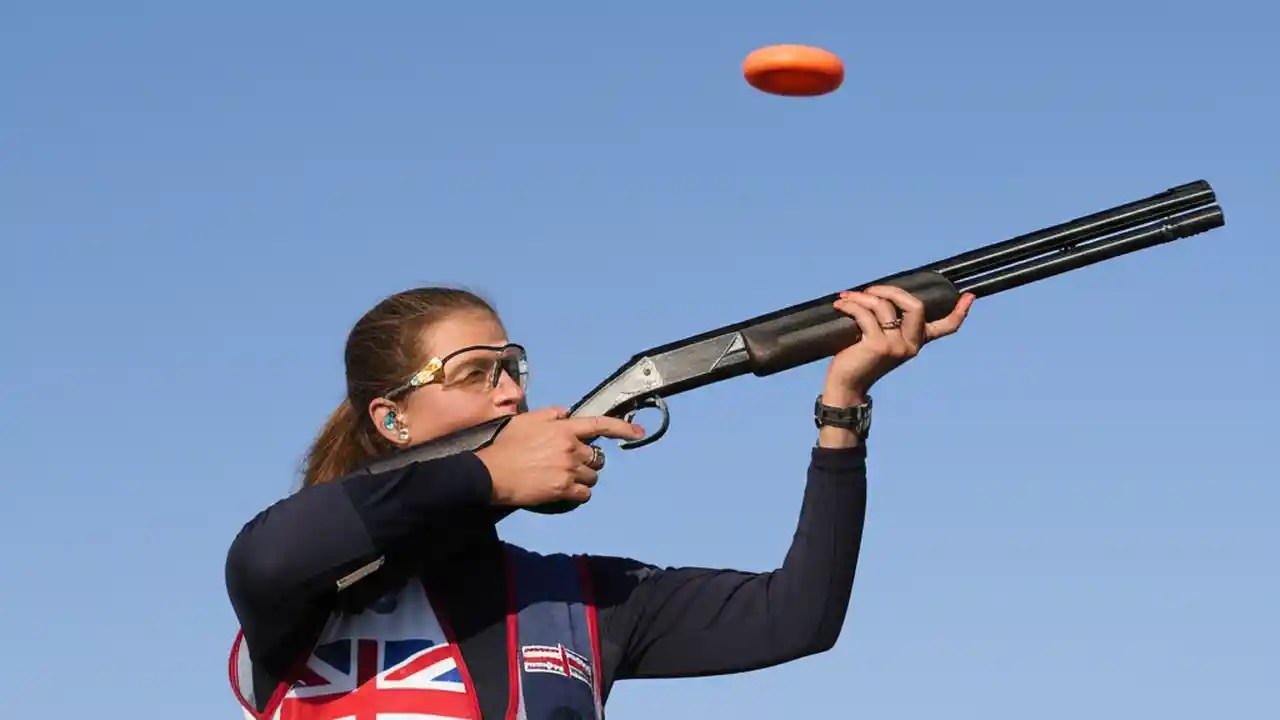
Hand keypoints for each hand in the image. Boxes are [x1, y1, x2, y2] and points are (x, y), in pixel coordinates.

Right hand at [473, 406, 644, 507]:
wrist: (493, 473)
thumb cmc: (507, 445)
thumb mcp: (527, 419)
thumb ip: (551, 414)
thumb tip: (567, 414)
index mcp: (564, 429)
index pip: (600, 425)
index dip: (622, 428)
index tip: (638, 432)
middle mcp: (571, 448)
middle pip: (596, 456)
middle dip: (588, 459)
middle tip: (570, 463)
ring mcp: (569, 469)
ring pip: (593, 475)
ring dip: (584, 476)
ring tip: (564, 477)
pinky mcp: (564, 489)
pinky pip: (585, 493)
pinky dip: (580, 493)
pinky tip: (567, 491)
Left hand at [825, 285, 974, 400]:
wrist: (846, 386)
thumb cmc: (859, 359)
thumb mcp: (881, 340)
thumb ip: (889, 323)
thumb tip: (879, 293)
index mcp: (916, 342)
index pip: (945, 328)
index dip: (959, 312)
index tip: (970, 296)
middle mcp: (911, 345)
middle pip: (915, 306)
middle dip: (892, 290)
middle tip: (870, 290)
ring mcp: (897, 346)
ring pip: (884, 306)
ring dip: (862, 297)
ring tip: (846, 298)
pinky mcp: (878, 346)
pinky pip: (865, 314)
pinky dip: (851, 306)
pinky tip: (840, 305)